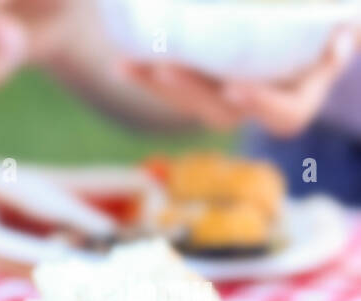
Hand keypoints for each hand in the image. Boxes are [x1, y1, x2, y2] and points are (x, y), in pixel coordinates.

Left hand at [121, 27, 358, 135]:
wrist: (296, 24)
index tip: (236, 87)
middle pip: (221, 111)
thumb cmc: (324, 26)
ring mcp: (225, 101)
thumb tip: (339, 39)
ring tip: (130, 65)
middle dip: (191, 90)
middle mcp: (257, 105)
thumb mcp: (338, 25)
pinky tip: (122, 63)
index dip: (261, 105)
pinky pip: (170, 88)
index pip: (284, 115)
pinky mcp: (199, 90)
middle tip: (165, 67)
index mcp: (298, 97)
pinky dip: (145, 75)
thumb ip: (339, 34)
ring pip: (189, 103)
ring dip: (157, 86)